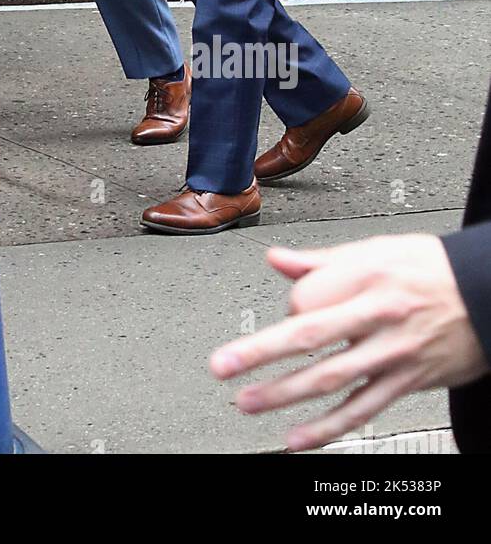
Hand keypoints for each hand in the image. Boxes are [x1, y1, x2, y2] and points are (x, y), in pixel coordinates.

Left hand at [211, 236, 488, 452]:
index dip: (288, 306)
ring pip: (330, 379)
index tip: (289, 308)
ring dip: (283, 394)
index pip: (307, 297)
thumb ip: (322, 260)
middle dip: (260, 352)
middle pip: (309, 336)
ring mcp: (392, 353)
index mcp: (365, 276)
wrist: (488, 294)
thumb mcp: (377, 249)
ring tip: (246, 402)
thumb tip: (276, 259)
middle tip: (222, 365)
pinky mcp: (406, 382)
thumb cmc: (430, 268)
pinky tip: (297, 439)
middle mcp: (376, 316)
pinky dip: (327, 428)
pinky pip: (362, 410)